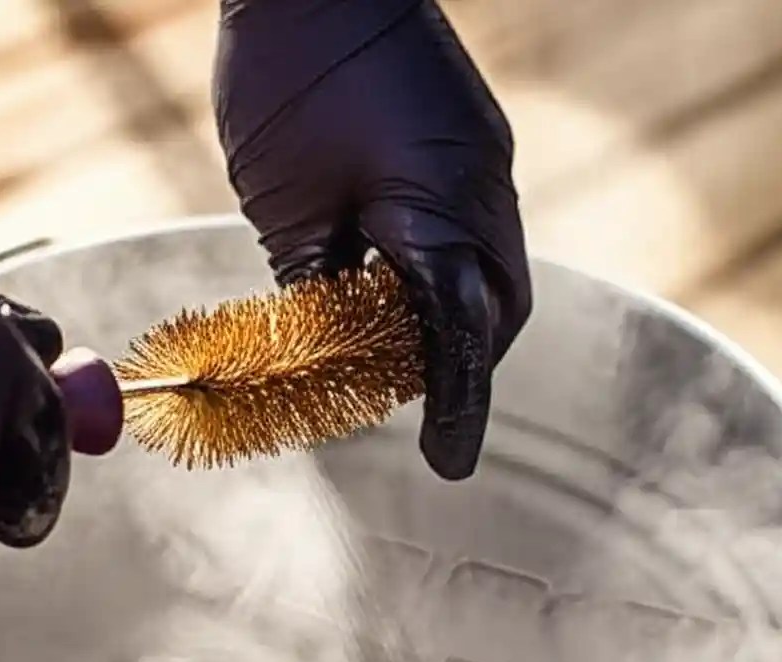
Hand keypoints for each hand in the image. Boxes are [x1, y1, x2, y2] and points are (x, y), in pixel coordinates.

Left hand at [214, 0, 531, 479]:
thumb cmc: (287, 77)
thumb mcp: (286, 201)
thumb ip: (316, 281)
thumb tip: (326, 343)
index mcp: (443, 205)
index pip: (461, 330)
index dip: (457, 403)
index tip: (448, 464)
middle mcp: (482, 183)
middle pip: (494, 306)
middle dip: (457, 359)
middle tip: (403, 394)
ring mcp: (480, 155)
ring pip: (485, 265)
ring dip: (444, 312)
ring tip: (381, 337)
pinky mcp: (463, 137)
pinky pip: (467, 224)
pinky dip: (434, 265)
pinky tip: (383, 268)